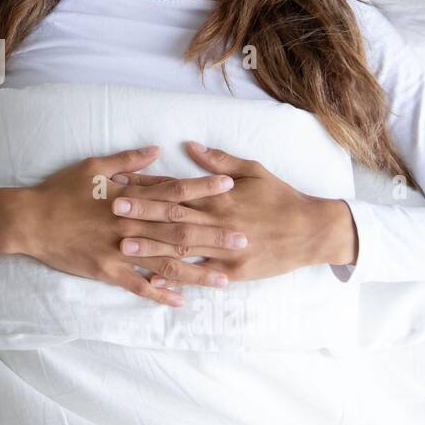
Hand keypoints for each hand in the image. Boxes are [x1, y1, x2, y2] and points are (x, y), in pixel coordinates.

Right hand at [0, 145, 237, 306]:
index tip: (229, 185)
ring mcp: (119, 251)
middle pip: (179, 230)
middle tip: (244, 239)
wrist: (29, 221)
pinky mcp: (106, 271)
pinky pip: (138, 286)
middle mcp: (129, 225)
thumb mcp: (92, 166)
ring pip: (165, 262)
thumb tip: (156, 150)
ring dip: (197, 271)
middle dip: (213, 234)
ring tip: (226, 278)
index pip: (173, 192)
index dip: (202, 188)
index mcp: (128, 198)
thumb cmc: (59, 191)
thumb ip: (127, 160)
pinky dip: (160, 293)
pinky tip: (181, 301)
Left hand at [109, 141, 357, 281]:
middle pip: (173, 216)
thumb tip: (191, 147)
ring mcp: (224, 247)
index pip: (176, 188)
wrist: (312, 230)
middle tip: (112, 208)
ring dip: (151, 245)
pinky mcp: (233, 270)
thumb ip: (220, 161)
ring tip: (123, 243)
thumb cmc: (280, 197)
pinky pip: (201, 274)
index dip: (148, 184)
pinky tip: (154, 277)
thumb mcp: (253, 170)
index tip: (122, 180)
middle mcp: (218, 220)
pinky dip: (178, 276)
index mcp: (219, 196)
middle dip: (141, 212)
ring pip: (182, 247)